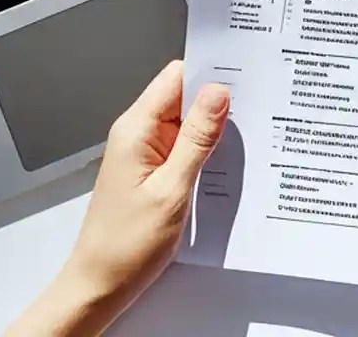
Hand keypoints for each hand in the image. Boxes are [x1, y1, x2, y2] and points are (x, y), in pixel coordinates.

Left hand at [5, 61, 229, 336]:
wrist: (100, 284)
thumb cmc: (126, 245)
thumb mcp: (172, 189)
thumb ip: (197, 140)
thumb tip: (219, 94)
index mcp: (136, 129)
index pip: (176, 77)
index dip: (210, 72)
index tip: (245, 76)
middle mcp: (138, 134)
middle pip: (185, 96)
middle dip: (219, 100)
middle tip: (256, 109)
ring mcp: (146, 152)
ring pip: (188, 122)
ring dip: (215, 128)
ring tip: (248, 136)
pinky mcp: (154, 170)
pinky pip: (185, 146)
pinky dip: (207, 149)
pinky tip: (227, 161)